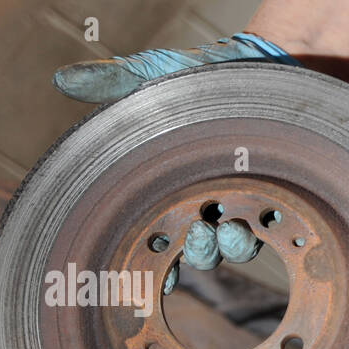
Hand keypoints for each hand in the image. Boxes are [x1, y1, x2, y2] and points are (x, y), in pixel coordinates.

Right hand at [53, 34, 285, 286]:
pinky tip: (256, 222)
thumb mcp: (159, 79)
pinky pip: (276, 226)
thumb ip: (117, 84)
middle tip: (196, 237)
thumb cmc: (206, 76)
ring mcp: (249, 202)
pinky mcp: (284, 196)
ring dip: (231, 244)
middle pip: (201, 249)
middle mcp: (213, 203)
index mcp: (179, 190)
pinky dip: (266, 228)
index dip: (153, 268)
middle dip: (198, 251)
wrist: (262, 65)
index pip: (163, 239)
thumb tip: (64, 79)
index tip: (142, 283)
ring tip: (228, 230)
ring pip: (238, 244)